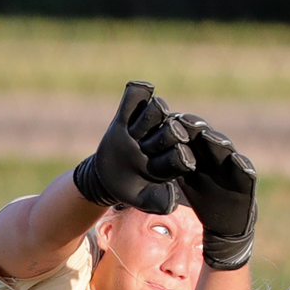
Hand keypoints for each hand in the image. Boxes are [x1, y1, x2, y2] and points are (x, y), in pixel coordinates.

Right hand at [71, 82, 196, 212]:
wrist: (108, 179)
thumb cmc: (132, 191)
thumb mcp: (143, 200)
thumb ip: (159, 201)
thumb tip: (173, 198)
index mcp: (172, 160)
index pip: (179, 155)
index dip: (180, 155)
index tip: (181, 155)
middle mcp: (162, 140)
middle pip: (169, 130)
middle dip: (167, 133)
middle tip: (159, 140)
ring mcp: (145, 127)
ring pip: (155, 112)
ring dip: (154, 113)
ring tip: (153, 115)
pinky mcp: (127, 117)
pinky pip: (133, 100)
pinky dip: (137, 94)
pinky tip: (143, 87)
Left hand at [176, 116, 256, 269]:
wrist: (225, 222)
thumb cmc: (203, 197)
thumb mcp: (184, 179)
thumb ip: (172, 164)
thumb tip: (145, 149)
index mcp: (201, 153)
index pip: (190, 135)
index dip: (181, 127)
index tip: (169, 119)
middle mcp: (217, 154)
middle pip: (207, 137)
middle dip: (198, 129)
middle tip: (187, 122)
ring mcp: (233, 166)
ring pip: (226, 150)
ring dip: (219, 142)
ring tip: (209, 137)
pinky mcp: (246, 181)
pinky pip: (247, 172)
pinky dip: (243, 166)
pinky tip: (237, 160)